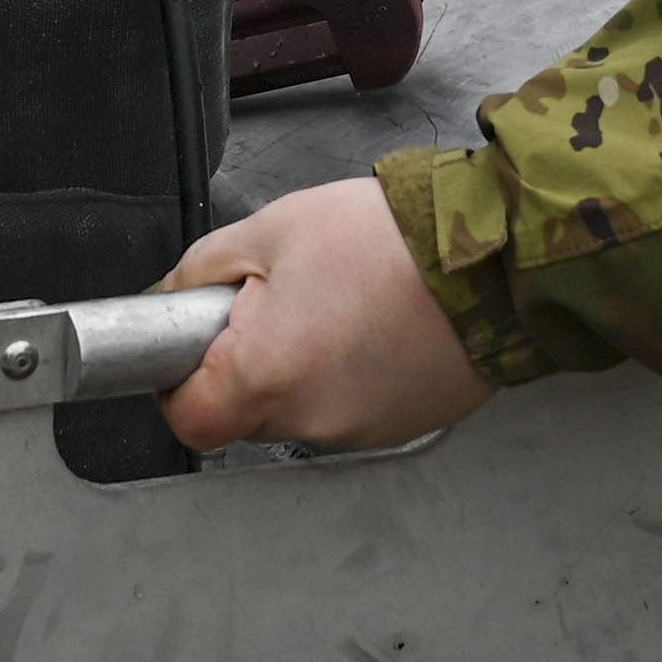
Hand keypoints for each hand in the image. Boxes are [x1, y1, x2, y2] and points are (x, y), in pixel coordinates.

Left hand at [158, 178, 497, 452]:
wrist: (491, 256)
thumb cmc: (389, 240)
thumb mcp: (272, 229)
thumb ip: (202, 270)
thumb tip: (171, 299)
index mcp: (267, 374)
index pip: (188, 419)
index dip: (177, 381)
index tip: (191, 346)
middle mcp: (310, 419)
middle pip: (243, 415)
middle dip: (244, 364)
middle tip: (275, 304)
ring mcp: (358, 431)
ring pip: (296, 412)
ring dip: (298, 369)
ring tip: (333, 305)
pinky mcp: (396, 428)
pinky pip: (345, 410)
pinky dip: (345, 376)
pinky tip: (368, 325)